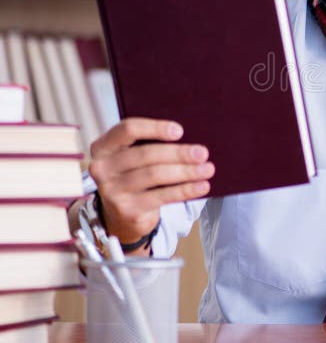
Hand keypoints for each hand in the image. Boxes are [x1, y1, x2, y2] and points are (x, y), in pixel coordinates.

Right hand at [87, 118, 214, 244]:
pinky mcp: (126, 209)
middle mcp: (102, 168)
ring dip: (186, 171)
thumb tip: (190, 140)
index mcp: (103, 147)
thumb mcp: (134, 157)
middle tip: (202, 153)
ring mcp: (112, 190)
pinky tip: (201, 186)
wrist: (122, 214)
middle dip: (178, 153)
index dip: (155, 128)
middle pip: (146, 154)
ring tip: (207, 169)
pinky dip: (185, 190)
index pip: (128, 129)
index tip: (179, 131)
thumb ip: (150, 144)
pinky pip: (162, 196)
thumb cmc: (134, 175)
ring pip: (155, 175)